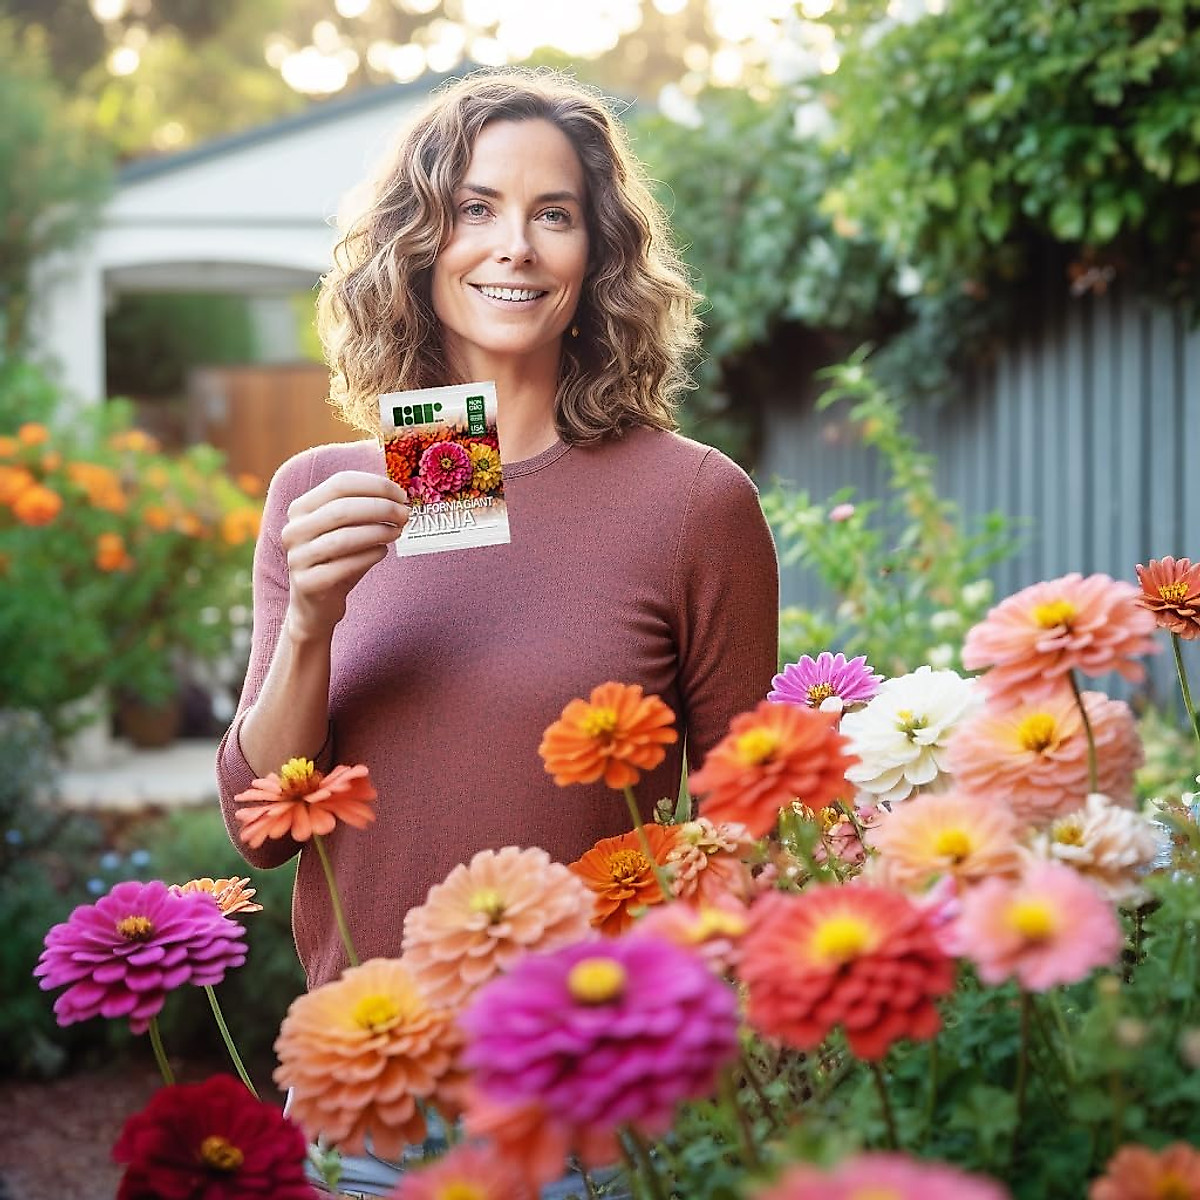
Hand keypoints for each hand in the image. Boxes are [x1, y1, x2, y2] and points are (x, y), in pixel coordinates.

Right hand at [281, 470, 407, 641]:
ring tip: (398, 532)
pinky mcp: (307, 584)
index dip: (375, 485)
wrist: (315, 605)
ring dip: (378, 532)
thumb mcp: (346, 530)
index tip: (401, 495)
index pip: (340, 483)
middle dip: (381, 508)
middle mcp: (294, 530)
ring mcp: (297, 558)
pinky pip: (344, 566)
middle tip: (405, 514)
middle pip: (342, 509)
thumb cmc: (337, 560)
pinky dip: (369, 555)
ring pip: (343, 538)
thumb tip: (399, 497)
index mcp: (301, 509)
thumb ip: (364, 510)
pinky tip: (383, 551)